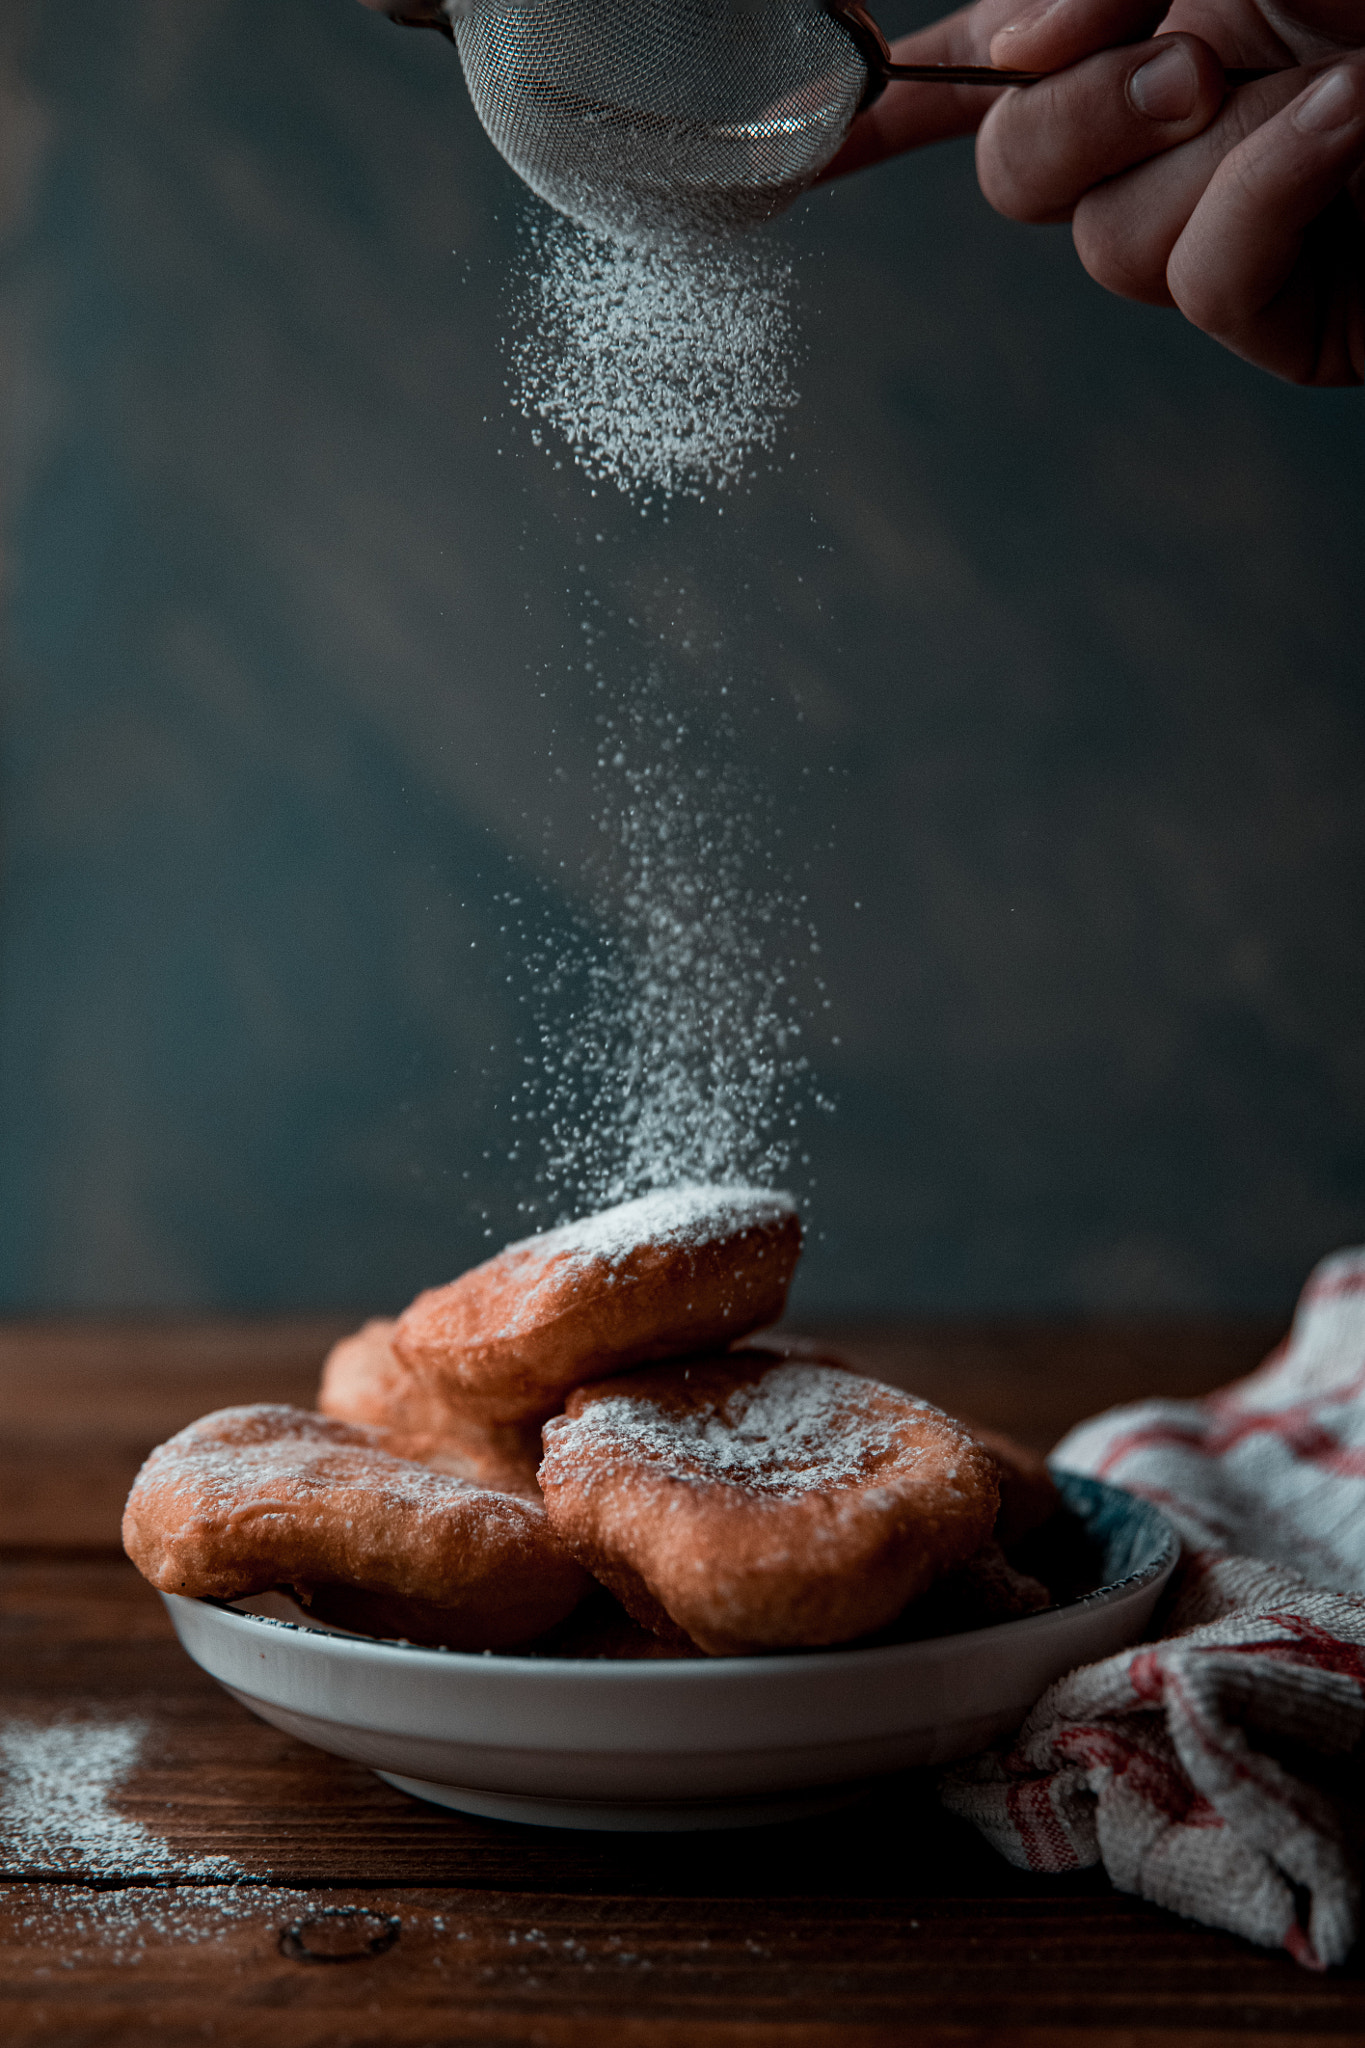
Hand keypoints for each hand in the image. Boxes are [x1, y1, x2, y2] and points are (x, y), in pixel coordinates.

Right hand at [825, 0, 1364, 384]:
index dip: (879, 109)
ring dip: (1214, 158)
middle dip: (1079, 120)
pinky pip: (1202, 282)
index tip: (785, 127)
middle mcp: (1163, 136)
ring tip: (1341, 87)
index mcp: (1143, 29)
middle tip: (1191, 72)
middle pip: (1013, 169)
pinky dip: (1264, 198)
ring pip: (1106, 241)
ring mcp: (1214, 234)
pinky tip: (1350, 123)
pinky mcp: (1280, 322)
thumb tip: (1013, 52)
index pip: (974, 72)